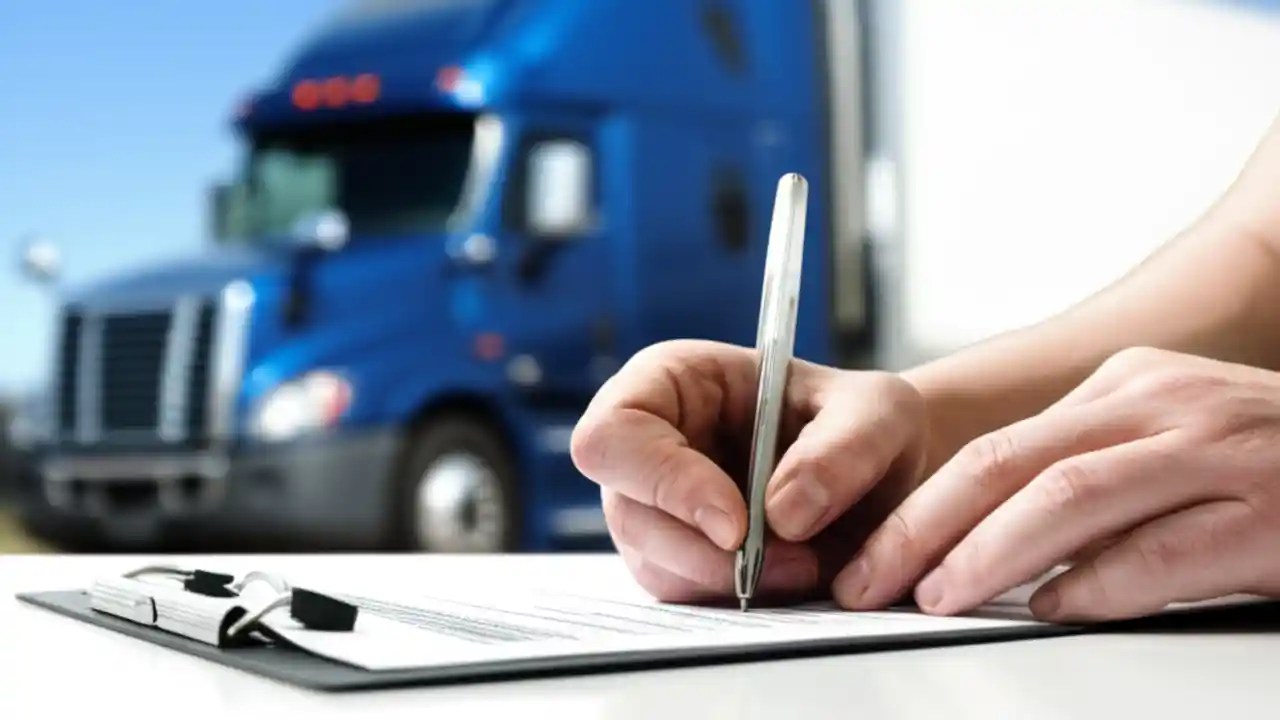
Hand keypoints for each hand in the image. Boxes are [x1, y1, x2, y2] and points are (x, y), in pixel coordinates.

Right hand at [571, 340, 927, 603]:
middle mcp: (650, 444)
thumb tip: (782, 513)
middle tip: (789, 560)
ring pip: (656, 565)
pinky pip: (687, 596)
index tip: (736, 523)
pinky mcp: (682, 560)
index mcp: (671, 381)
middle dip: (705, 552)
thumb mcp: (878, 412)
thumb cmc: (866, 421)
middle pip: (627, 512)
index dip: (663, 481)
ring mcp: (659, 507)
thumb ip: (842, 449)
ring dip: (730, 580)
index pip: (614, 433)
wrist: (885, 474)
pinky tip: (790, 577)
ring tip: (805, 566)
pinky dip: (738, 599)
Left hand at [844, 346, 1279, 621]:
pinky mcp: (1269, 509)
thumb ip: (1080, 470)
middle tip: (872, 581)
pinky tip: (1053, 609)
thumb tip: (970, 536)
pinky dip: (1097, 584)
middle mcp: (1162, 405)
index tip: (869, 554)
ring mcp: (1218, 450)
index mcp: (1124, 388)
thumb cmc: (1261, 466)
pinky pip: (1163, 549)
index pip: (994, 448)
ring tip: (940, 596)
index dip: (918, 506)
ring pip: (1070, 497)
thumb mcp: (1163, 437)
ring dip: (990, 553)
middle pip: (1010, 466)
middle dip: (925, 529)